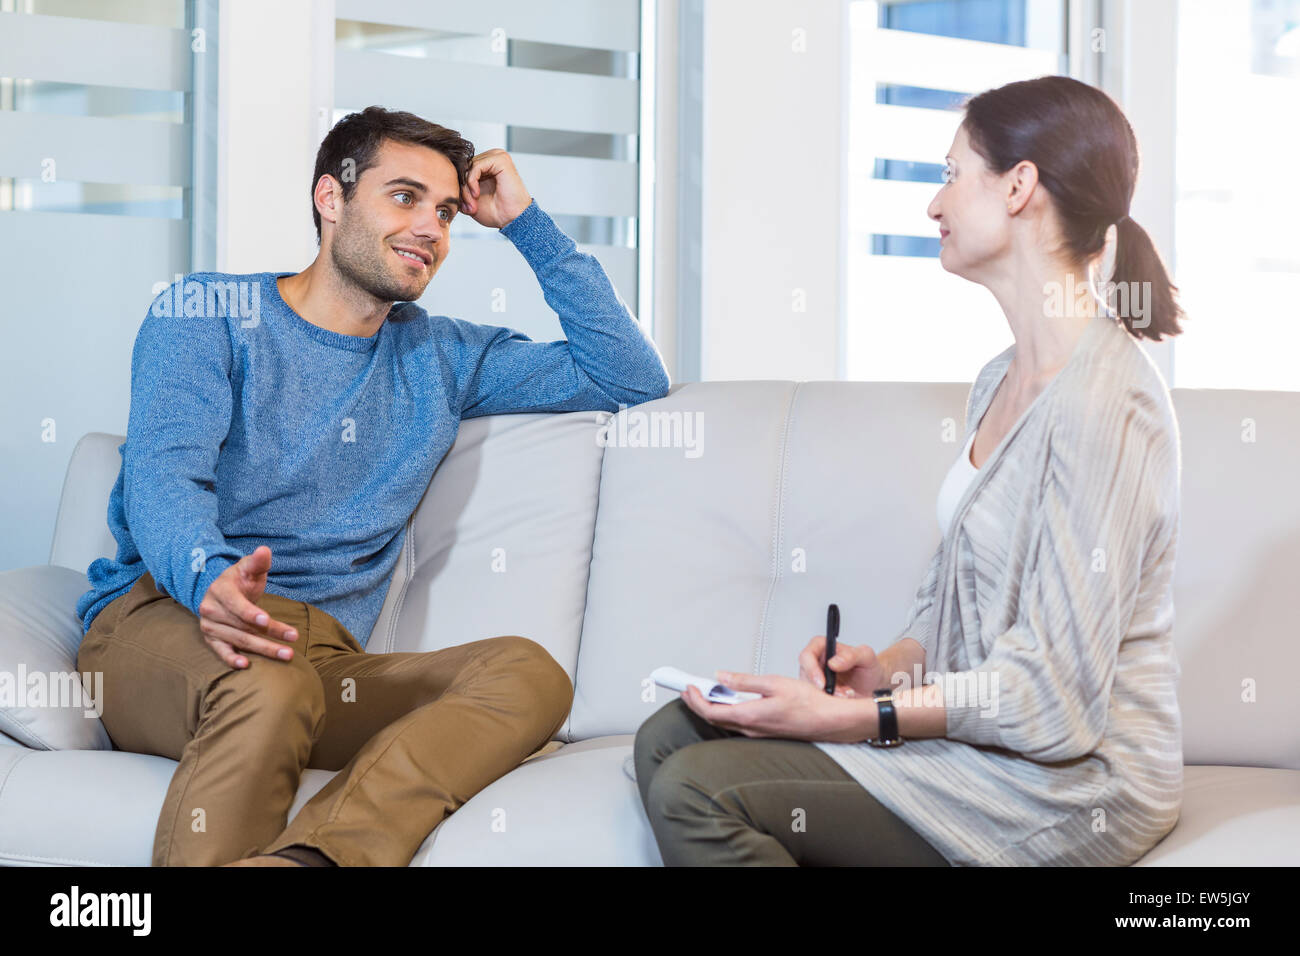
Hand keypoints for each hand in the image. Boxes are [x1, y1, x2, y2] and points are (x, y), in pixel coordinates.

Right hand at [197, 545, 298, 668]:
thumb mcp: (249, 568)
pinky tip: (246, 665)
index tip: (267, 621)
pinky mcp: (212, 639)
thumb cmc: (240, 579)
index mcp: (220, 590)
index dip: (251, 613)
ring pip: (239, 640)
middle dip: (270, 635)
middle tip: (293, 642)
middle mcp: (211, 609)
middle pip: (244, 626)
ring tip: (287, 654)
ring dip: (263, 649)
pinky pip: (220, 651)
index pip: (237, 604)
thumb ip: (258, 561)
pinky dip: (231, 659)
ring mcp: (210, 626)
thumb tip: (264, 550)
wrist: (221, 591)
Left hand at [460, 148, 532, 228]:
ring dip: (466, 187)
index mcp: (486, 165)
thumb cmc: (496, 211)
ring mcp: (497, 156)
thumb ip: (459, 188)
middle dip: (462, 188)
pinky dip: (472, 181)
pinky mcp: (500, 159)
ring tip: (472, 202)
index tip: (463, 206)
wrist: (512, 219)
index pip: (463, 168)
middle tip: (468, 206)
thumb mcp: (470, 199)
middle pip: (465, 167)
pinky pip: (475, 166)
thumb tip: (445, 182)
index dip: (459, 186)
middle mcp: (492, 157)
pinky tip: (477, 194)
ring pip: (469, 167)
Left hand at [680, 671, 873, 742]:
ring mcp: (758, 733)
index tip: (688, 687)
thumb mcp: (774, 683)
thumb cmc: (809, 703)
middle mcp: (751, 729)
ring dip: (710, 708)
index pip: (711, 712)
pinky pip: (738, 723)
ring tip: (703, 693)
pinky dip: (725, 712)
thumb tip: (721, 677)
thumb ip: (744, 681)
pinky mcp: (765, 732)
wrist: (830, 722)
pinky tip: (728, 701)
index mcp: (750, 716)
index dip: (695, 700)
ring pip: (725, 722)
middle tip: (688, 690)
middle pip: (714, 719)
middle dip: (697, 704)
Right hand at [798, 635, 888, 698]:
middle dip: (820, 687)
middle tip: (836, 694)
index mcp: (823, 647)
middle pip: (805, 675)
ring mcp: (816, 679)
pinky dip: (830, 703)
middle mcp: (817, 662)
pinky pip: (818, 701)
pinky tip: (844, 699)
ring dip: (828, 695)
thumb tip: (833, 662)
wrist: (874, 687)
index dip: (811, 669)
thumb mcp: (866, 657)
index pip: (807, 654)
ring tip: (846, 695)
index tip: (821, 682)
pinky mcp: (820, 694)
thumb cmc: (868, 669)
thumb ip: (851, 655)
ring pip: (811, 690)